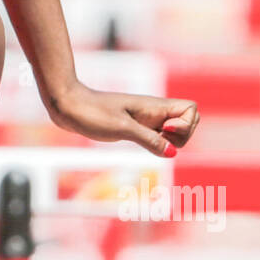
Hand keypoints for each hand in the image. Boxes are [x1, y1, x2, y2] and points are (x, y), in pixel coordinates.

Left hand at [49, 82, 199, 156]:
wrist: (68, 106)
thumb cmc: (91, 113)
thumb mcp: (121, 129)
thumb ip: (149, 140)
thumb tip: (173, 153)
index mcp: (154, 106)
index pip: (191, 110)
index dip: (186, 124)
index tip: (163, 130)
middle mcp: (153, 112)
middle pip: (188, 122)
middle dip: (182, 135)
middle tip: (157, 138)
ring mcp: (145, 119)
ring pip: (174, 131)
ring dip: (169, 142)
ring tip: (146, 142)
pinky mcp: (135, 126)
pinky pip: (158, 136)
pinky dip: (156, 143)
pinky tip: (140, 145)